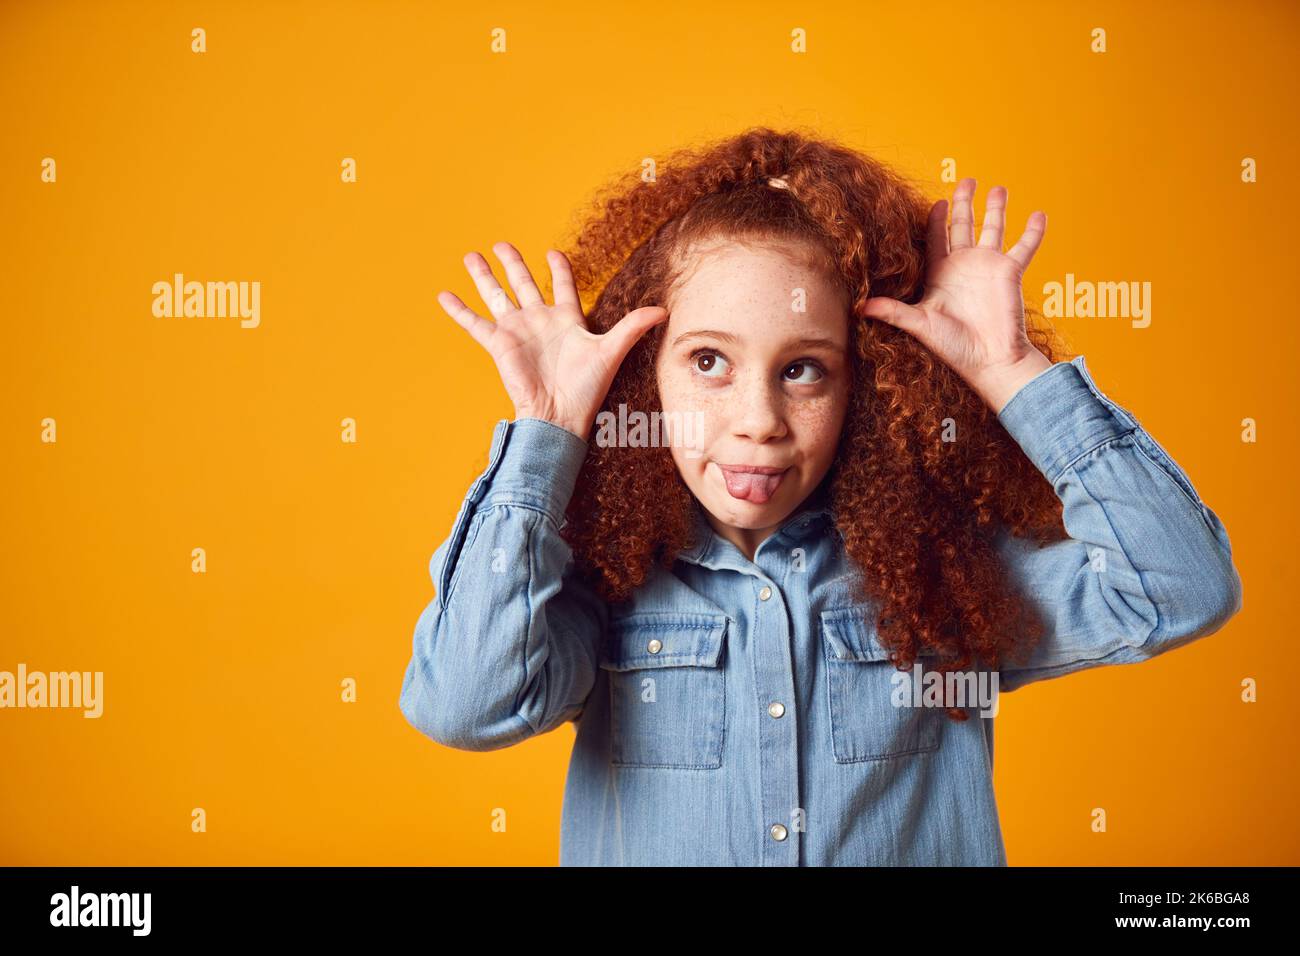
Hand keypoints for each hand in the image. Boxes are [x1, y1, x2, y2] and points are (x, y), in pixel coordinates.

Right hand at [438, 242, 667, 439]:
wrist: (559, 415)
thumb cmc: (586, 388)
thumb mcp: (612, 351)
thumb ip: (633, 327)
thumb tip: (664, 310)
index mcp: (566, 319)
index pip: (562, 286)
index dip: (558, 269)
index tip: (553, 253)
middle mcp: (539, 321)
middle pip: (523, 284)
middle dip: (513, 264)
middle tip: (502, 245)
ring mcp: (517, 331)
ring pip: (496, 295)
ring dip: (483, 277)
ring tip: (470, 256)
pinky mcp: (499, 344)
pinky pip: (474, 323)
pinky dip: (459, 310)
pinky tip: (444, 295)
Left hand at [862, 178, 1052, 412]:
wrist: (989, 360)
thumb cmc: (953, 347)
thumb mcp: (919, 324)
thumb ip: (893, 311)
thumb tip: (860, 307)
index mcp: (941, 274)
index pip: (936, 238)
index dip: (935, 219)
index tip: (936, 201)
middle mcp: (964, 266)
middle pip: (962, 226)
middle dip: (963, 203)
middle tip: (966, 180)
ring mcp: (989, 267)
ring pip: (993, 229)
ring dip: (996, 209)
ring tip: (998, 188)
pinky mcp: (1010, 272)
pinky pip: (1025, 246)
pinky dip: (1033, 231)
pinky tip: (1040, 214)